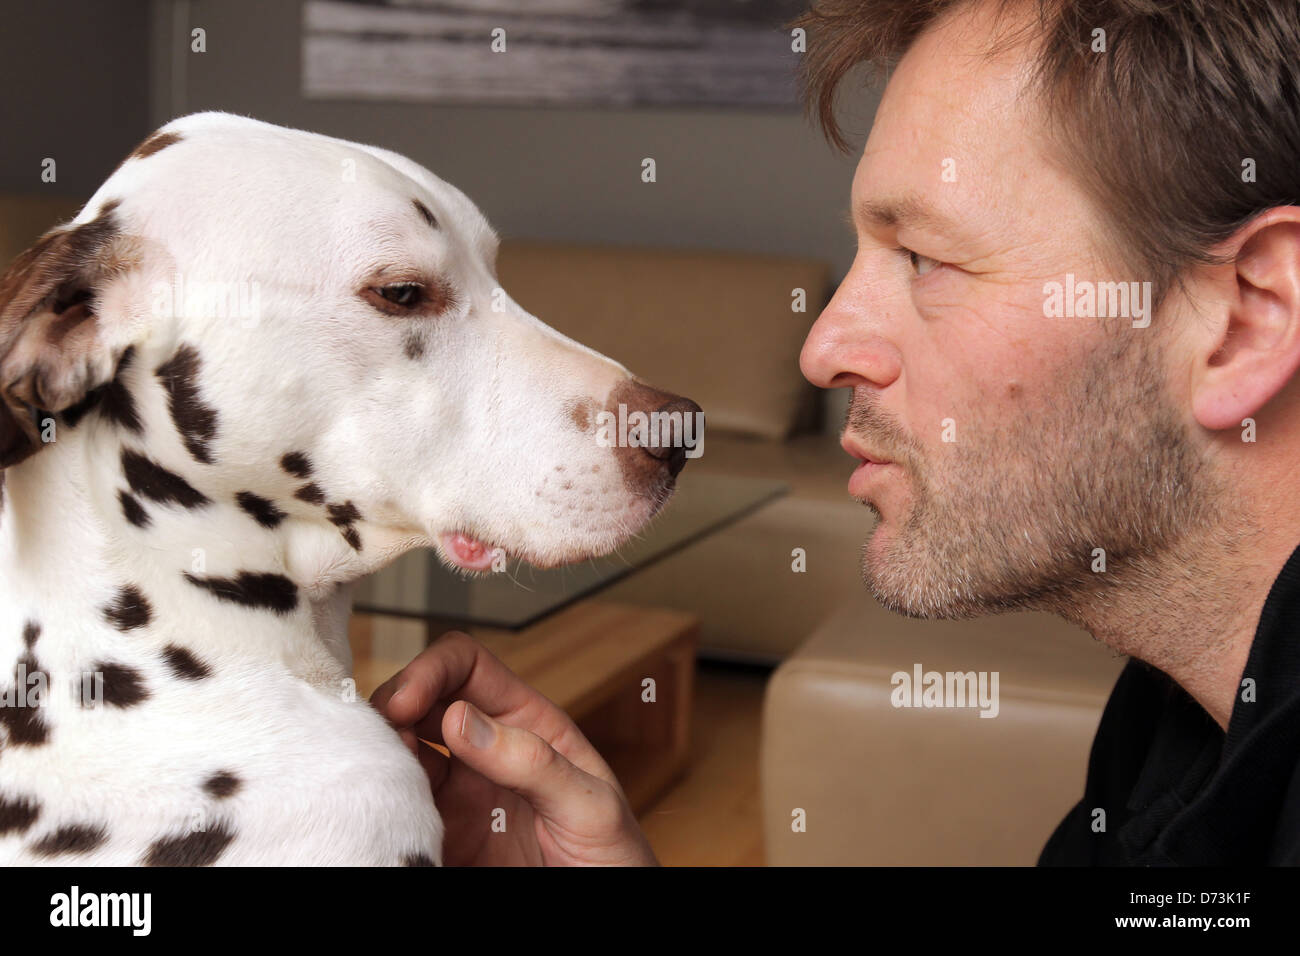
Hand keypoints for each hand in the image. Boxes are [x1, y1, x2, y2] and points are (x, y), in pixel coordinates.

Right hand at [371, 630, 658, 865]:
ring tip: (376, 769)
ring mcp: (460, 793)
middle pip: (422, 702)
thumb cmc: (616, 859)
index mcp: (528, 724)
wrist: (602, 910)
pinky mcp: (442, 836)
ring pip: (402, 752)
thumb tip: (462, 718)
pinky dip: (382, 800)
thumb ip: (533, 760)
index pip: (468, 668)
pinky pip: (399, 807)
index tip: (406, 702)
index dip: (432, 670)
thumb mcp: (590, 804)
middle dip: (393, 706)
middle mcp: (487, 750)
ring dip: (382, 751)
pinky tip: (385, 806)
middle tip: (378, 735)